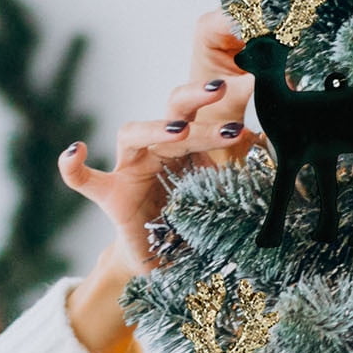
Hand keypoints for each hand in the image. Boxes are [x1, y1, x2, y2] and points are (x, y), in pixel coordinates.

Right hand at [57, 9, 258, 275]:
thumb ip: (247, 181)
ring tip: (180, 130)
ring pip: (134, 133)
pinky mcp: (111, 195)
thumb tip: (277, 156)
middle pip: (172, 112)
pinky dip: (75, 168)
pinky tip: (77, 151)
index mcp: (193, 148)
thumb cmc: (200, 230)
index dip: (229, 98)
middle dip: (197, 101)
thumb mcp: (230, 204)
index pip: (207, 113)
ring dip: (156, 127)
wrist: (169, 265)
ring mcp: (132, 169)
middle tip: (223, 91)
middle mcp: (161, 150)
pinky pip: (85, 180)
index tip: (255, 88)